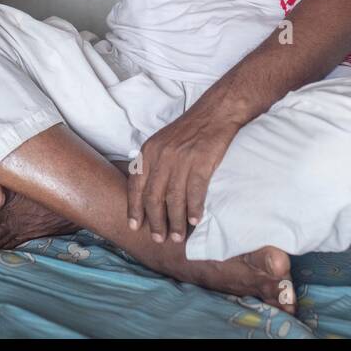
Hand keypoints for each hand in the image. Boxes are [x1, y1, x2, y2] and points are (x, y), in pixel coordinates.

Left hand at [126, 103, 242, 244]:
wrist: (215, 112)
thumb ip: (153, 164)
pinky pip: (195, 192)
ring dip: (175, 221)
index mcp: (149, 151)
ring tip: (178, 237)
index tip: (135, 226)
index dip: (134, 208)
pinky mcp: (201, 161)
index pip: (136, 185)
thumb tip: (147, 194)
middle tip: (159, 238)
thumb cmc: (190, 130)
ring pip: (174, 198)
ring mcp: (181, 159)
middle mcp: (161, 155)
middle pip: (154, 197)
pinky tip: (195, 221)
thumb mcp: (163, 142)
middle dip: (155, 221)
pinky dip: (194, 209)